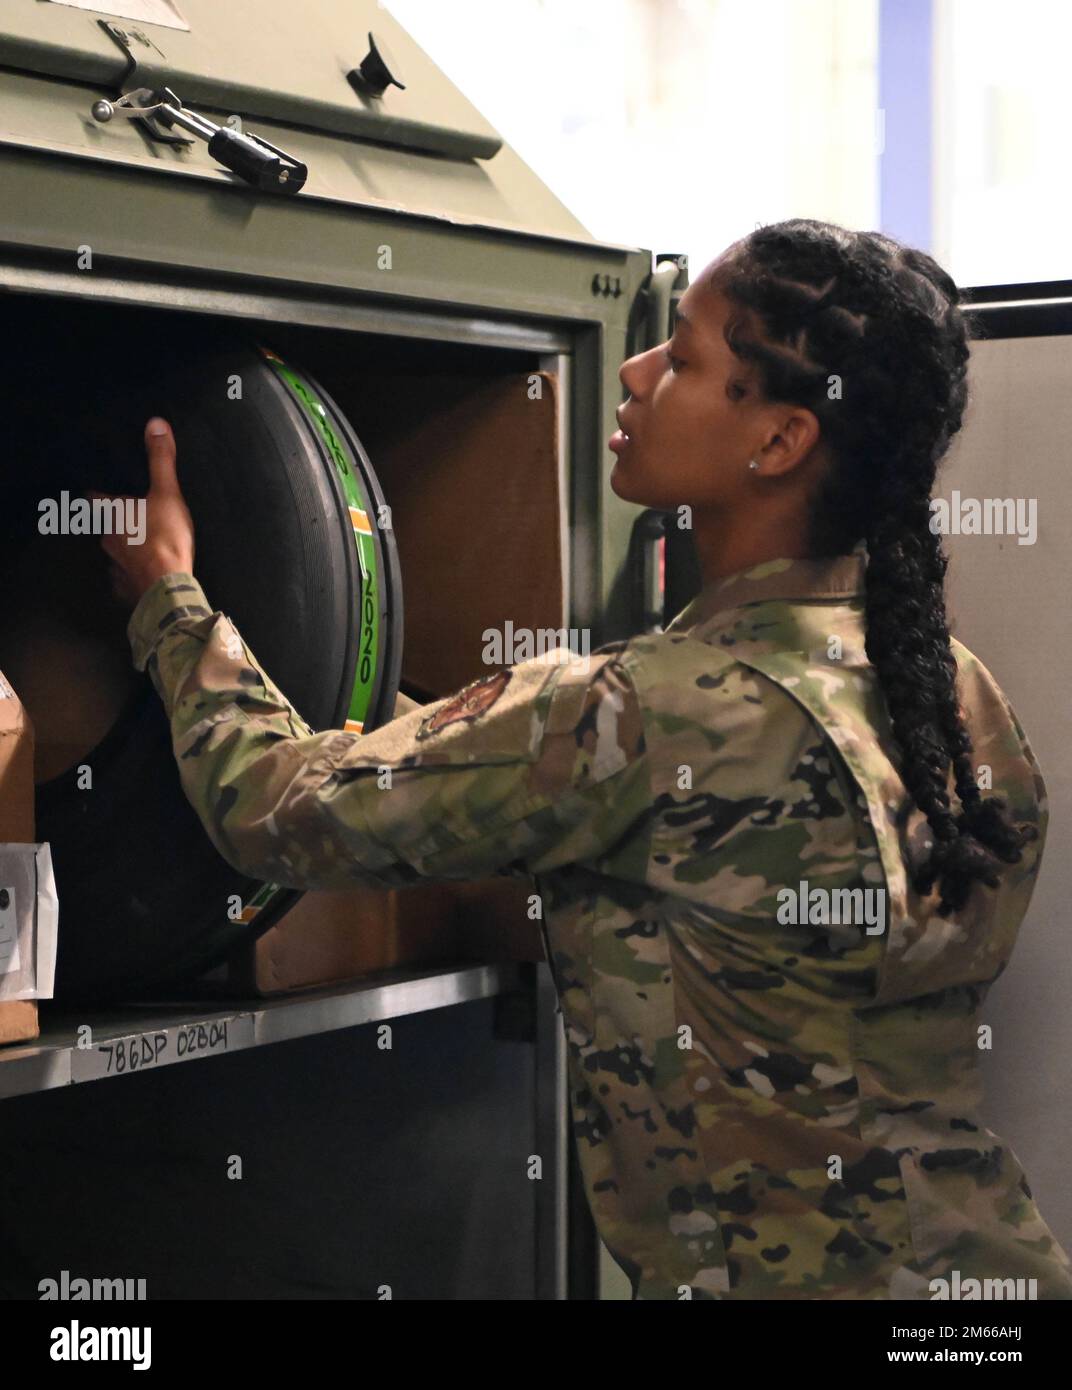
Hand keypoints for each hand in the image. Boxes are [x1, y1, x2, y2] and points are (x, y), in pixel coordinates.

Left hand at [91, 417, 195, 607]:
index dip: (97, 494)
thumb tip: (155, 423)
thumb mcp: (167, 493)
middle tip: (135, 518)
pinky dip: (132, 572)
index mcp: (114, 513)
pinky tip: (144, 571)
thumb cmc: (165, 536)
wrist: (168, 584)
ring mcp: (114, 564)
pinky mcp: (124, 586)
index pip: (94, 498)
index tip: (98, 491)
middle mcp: (108, 538)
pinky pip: (125, 576)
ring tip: (144, 545)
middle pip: (107, 526)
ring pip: (116, 551)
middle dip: (118, 522)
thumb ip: (161, 460)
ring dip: (127, 547)